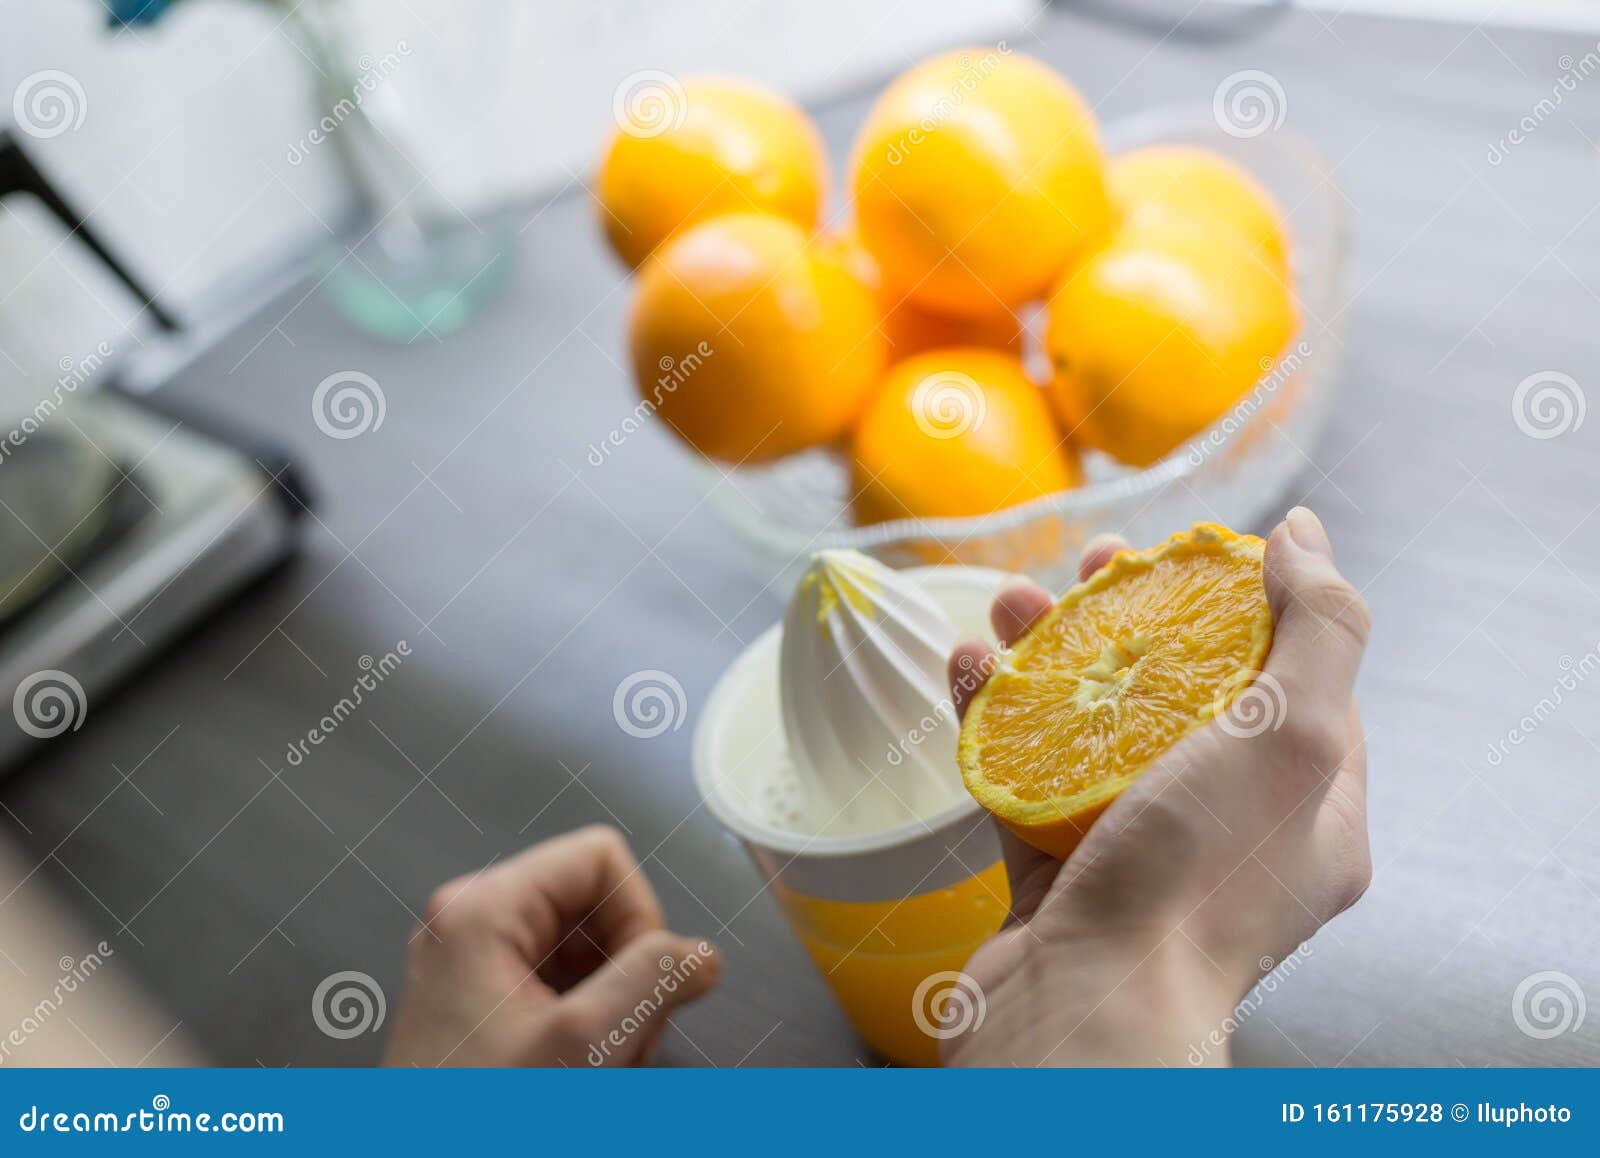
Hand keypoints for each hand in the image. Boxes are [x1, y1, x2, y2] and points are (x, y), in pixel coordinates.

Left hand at [384, 825, 719, 1066]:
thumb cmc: (477, 1123)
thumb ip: (652, 980)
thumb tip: (700, 954)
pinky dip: (587, 1023)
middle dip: (628, 971)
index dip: (640, 916)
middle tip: (624, 1039)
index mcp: (482, 909)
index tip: (642, 985)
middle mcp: (470, 924)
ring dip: (612, 1004)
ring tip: (602, 1064)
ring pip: (583, 950)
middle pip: (594, 904)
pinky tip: (582, 1069)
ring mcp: (472, 966)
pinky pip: (559, 985)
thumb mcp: (580, 1042)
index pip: (601, 859)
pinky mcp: (479, 1005)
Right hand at [944, 508, 1370, 1065]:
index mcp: (1309, 817)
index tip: (1191, 555)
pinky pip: (1024, 783)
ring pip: (1094, 734)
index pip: (1295, 689)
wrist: (1083, 1018)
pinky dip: (996, 718)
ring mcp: (1137, 861)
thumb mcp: (1292, 737)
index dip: (1247, 609)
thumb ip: (1318, 629)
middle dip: (1134, 621)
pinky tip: (966, 664)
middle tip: (1093, 565)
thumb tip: (1310, 535)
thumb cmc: (1197, 883)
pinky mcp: (1053, 880)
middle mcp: (1229, 840)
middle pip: (1183, 700)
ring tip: (1013, 600)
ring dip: (1052, 657)